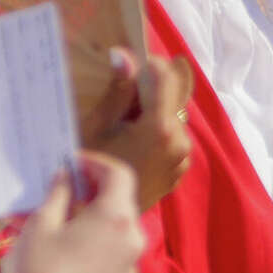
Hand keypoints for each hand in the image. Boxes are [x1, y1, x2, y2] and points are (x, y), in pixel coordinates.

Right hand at [0, 152, 145, 272]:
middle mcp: (132, 238)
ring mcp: (128, 263)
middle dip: (91, 188)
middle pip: (119, 199)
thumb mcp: (41, 223)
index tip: (72, 162)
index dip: (96, 163)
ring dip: (88, 214)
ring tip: (53, 214)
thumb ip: (58, 193)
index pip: (119, 174)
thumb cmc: (36, 271)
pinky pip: (110, 249)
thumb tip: (65, 177)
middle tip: (62, 184)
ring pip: (114, 226)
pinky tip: (62, 242)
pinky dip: (92, 238)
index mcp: (117, 217)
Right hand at [87, 50, 194, 211]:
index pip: (165, 77)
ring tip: (123, 127)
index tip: (131, 64)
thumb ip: (117, 90)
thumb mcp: (98, 127)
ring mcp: (182, 159)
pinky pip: (172, 140)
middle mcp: (179, 141)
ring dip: (152, 114)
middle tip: (120, 102)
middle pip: (170, 98)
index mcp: (160, 128)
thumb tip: (124, 55)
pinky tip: (132, 145)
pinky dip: (156, 134)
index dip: (149, 64)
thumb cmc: (91, 171)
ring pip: (171, 119)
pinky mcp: (179, 171)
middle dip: (147, 92)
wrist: (98, 218)